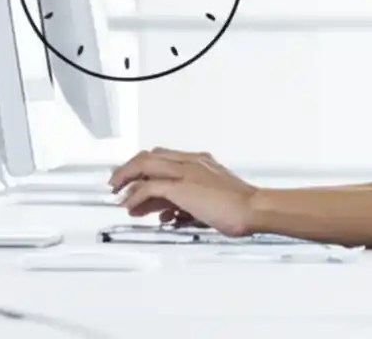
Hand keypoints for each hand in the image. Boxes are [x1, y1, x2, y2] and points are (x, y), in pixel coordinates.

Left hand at [108, 148, 259, 236]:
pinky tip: (130, 206)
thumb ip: (187, 205)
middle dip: (129, 170)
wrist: (254, 208)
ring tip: (117, 194)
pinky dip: (135, 196)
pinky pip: (149, 187)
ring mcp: (185, 172)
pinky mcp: (181, 187)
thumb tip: (169, 215)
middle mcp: (190, 162)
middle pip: (149, 157)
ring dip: (127, 180)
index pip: (163, 156)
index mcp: (199, 161)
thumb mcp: (210, 202)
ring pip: (144, 166)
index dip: (144, 166)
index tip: (134, 178)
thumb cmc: (241, 208)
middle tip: (118, 183)